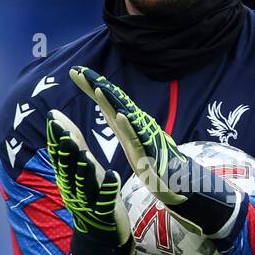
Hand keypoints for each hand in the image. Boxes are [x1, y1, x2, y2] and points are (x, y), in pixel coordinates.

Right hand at [46, 109, 131, 254]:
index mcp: (67, 179)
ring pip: (84, 186)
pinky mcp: (104, 215)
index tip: (53, 119)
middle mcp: (74, 190)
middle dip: (67, 153)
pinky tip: (113, 175)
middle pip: (68, 171)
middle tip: (65, 135)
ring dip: (84, 171)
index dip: (56, 139)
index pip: (58, 157)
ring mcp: (88, 204)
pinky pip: (105, 202)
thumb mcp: (81, 168)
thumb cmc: (93, 195)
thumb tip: (55, 114)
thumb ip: (72, 142)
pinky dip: (108, 188)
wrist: (102, 235)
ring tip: (85, 156)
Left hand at [68, 66, 239, 237]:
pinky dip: (129, 127)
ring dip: (111, 102)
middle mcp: (135, 126)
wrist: (179, 183)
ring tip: (97, 88)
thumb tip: (114, 113)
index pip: (107, 102)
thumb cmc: (156, 164)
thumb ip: (123, 129)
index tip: (75, 72)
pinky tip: (120, 116)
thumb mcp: (132, 143)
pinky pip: (137, 139)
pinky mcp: (148, 152)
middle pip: (114, 102)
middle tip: (78, 71)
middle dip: (96, 86)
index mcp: (128, 125)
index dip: (92, 86)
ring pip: (125, 116)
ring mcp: (142, 137)